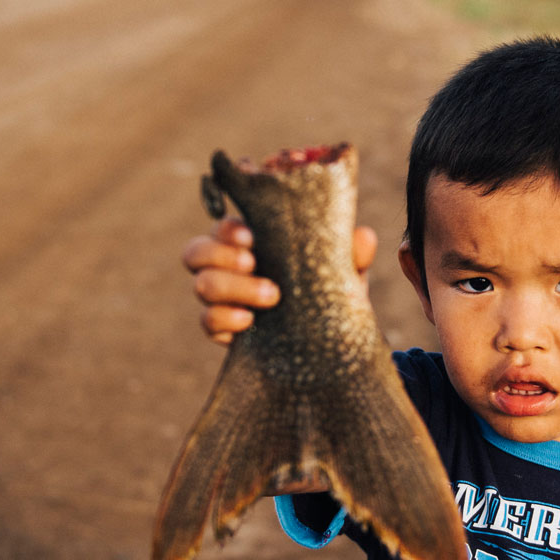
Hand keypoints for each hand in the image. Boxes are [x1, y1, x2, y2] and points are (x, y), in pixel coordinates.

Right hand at [182, 216, 377, 345]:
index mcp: (248, 240)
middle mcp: (227, 265)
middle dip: (220, 255)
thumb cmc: (326, 287)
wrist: (327, 334)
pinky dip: (225, 319)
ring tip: (270, 295)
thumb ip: (350, 253)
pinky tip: (250, 321)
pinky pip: (208, 322)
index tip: (252, 237)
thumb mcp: (343, 270)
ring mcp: (221, 298)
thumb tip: (363, 236)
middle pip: (195, 253)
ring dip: (232, 288)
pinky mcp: (222, 328)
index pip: (222, 225)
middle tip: (253, 262)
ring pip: (201, 286)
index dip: (228, 229)